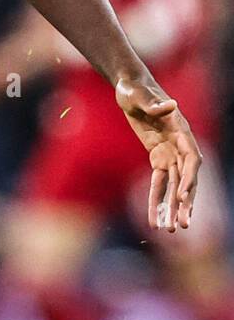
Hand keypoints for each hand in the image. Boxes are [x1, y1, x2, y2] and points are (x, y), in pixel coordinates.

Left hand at [115, 75, 201, 231]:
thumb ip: (155, 104)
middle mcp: (180, 145)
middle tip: (182, 225)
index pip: (191, 159)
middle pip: (186, 179)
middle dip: (184, 202)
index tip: (182, 195)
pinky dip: (156, 201)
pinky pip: (158, 183)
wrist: (129, 88)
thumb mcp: (141, 95)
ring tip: (169, 230)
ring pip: (174, 186)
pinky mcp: (158, 158)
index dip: (189, 178)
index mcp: (181, 131)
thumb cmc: (136, 89)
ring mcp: (170, 153)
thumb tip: (170, 106)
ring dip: (171, 208)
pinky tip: (154, 220)